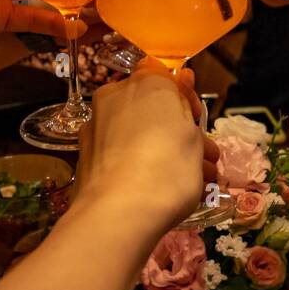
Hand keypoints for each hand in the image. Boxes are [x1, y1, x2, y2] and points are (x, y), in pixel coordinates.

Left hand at [73, 59, 216, 230]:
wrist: (118, 213)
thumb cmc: (169, 167)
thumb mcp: (192, 136)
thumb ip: (185, 105)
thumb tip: (184, 76)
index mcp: (146, 82)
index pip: (168, 78)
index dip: (186, 102)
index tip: (199, 126)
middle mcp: (115, 96)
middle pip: (152, 109)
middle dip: (178, 132)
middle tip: (203, 161)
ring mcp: (96, 127)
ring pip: (138, 134)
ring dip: (164, 152)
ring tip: (192, 185)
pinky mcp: (85, 157)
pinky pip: (120, 153)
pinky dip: (139, 165)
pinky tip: (159, 190)